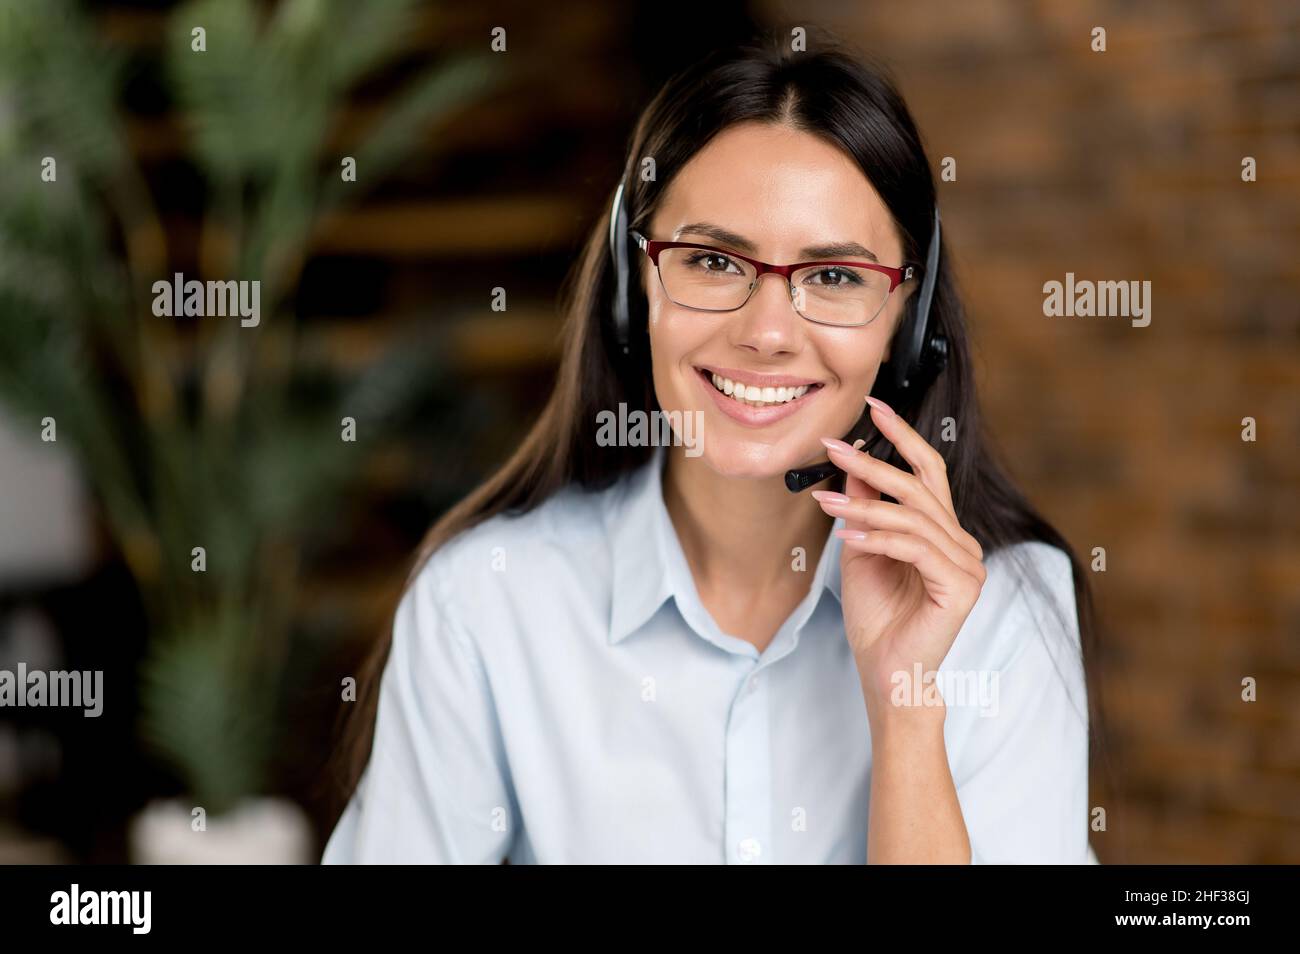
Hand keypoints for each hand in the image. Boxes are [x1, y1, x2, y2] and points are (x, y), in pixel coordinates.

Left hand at [812, 397, 986, 723]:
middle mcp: (961, 542)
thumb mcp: (861, 548)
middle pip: (919, 487)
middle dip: (874, 461)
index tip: (873, 406)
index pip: (928, 470)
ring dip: (864, 504)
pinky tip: (849, 535)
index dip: (902, 435)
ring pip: (912, 517)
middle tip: (833, 446)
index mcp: (942, 530)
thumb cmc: (876, 616)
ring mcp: (967, 565)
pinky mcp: (961, 587)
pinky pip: (915, 549)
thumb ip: (864, 506)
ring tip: (825, 502)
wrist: (886, 671)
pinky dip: (879, 538)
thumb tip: (852, 458)